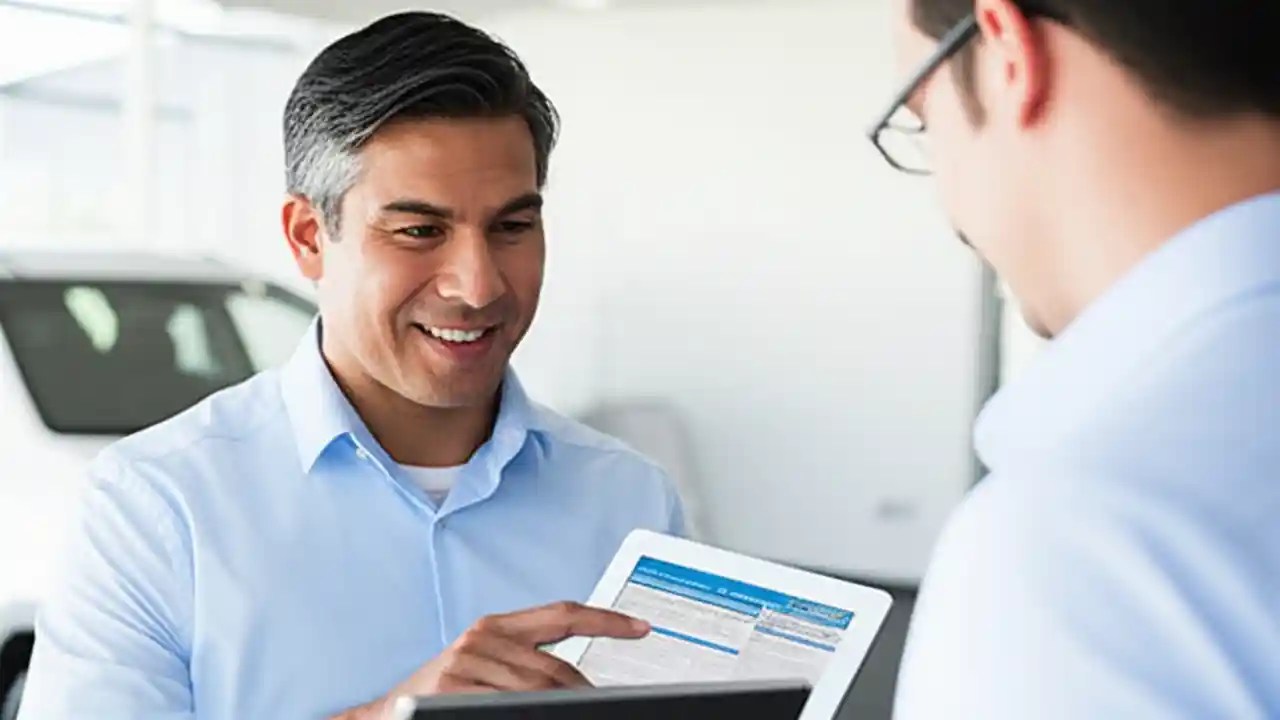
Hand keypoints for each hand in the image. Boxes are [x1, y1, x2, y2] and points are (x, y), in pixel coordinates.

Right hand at [335, 601, 649, 717]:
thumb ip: (526, 666)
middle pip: (555, 668)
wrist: (386, 715)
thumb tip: (575, 686)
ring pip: (538, 691)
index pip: (562, 615)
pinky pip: (507, 704)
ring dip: (561, 706)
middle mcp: (482, 637)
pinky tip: (538, 716)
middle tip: (603, 704)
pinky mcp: (452, 689)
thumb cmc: (441, 695)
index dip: (605, 620)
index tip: (640, 627)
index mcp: (495, 626)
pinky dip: (528, 713)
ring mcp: (465, 663)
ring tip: (573, 712)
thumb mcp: (485, 668)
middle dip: (584, 691)